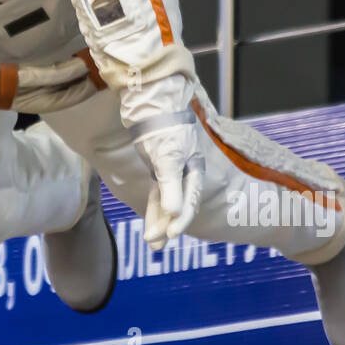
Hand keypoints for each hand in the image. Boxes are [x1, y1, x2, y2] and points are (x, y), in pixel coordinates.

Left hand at [136, 119, 209, 249]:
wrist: (150, 99)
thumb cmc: (163, 127)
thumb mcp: (167, 158)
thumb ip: (171, 186)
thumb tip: (174, 213)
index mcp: (194, 168)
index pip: (189, 201)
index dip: (180, 220)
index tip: (169, 237)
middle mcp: (186, 169)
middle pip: (178, 204)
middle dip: (166, 225)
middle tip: (154, 245)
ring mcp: (171, 167)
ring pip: (165, 198)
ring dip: (158, 218)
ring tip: (150, 240)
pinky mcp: (158, 162)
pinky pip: (157, 190)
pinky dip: (154, 204)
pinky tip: (150, 218)